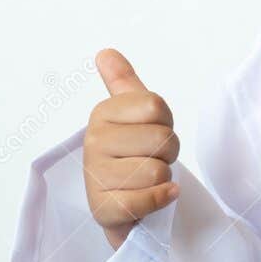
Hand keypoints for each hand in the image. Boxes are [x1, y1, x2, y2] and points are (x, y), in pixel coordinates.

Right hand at [83, 48, 180, 250]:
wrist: (124, 207)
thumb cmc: (131, 155)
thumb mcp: (130, 115)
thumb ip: (122, 82)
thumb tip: (105, 52)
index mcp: (101, 114)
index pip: (156, 106)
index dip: (166, 123)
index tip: (152, 132)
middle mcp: (93, 142)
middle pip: (161, 138)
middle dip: (168, 153)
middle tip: (151, 159)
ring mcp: (95, 177)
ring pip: (157, 169)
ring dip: (163, 178)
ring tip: (146, 180)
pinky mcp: (104, 208)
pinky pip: (149, 197)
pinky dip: (162, 198)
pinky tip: (157, 196)